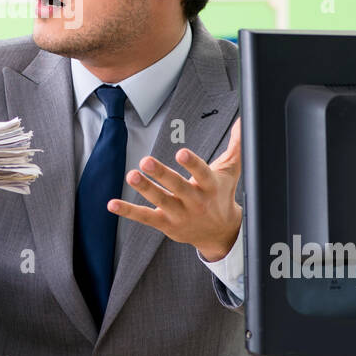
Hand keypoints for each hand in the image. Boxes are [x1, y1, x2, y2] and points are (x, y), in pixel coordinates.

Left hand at [108, 117, 243, 261]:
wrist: (221, 233)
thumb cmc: (221, 196)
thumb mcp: (230, 171)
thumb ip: (236, 145)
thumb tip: (243, 121)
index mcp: (210, 186)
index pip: (202, 172)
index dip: (192, 163)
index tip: (181, 153)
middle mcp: (195, 201)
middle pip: (178, 186)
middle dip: (162, 174)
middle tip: (146, 161)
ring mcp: (179, 214)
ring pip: (160, 201)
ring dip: (145, 189)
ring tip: (131, 176)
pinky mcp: (165, 224)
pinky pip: (145, 217)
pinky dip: (129, 211)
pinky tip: (112, 204)